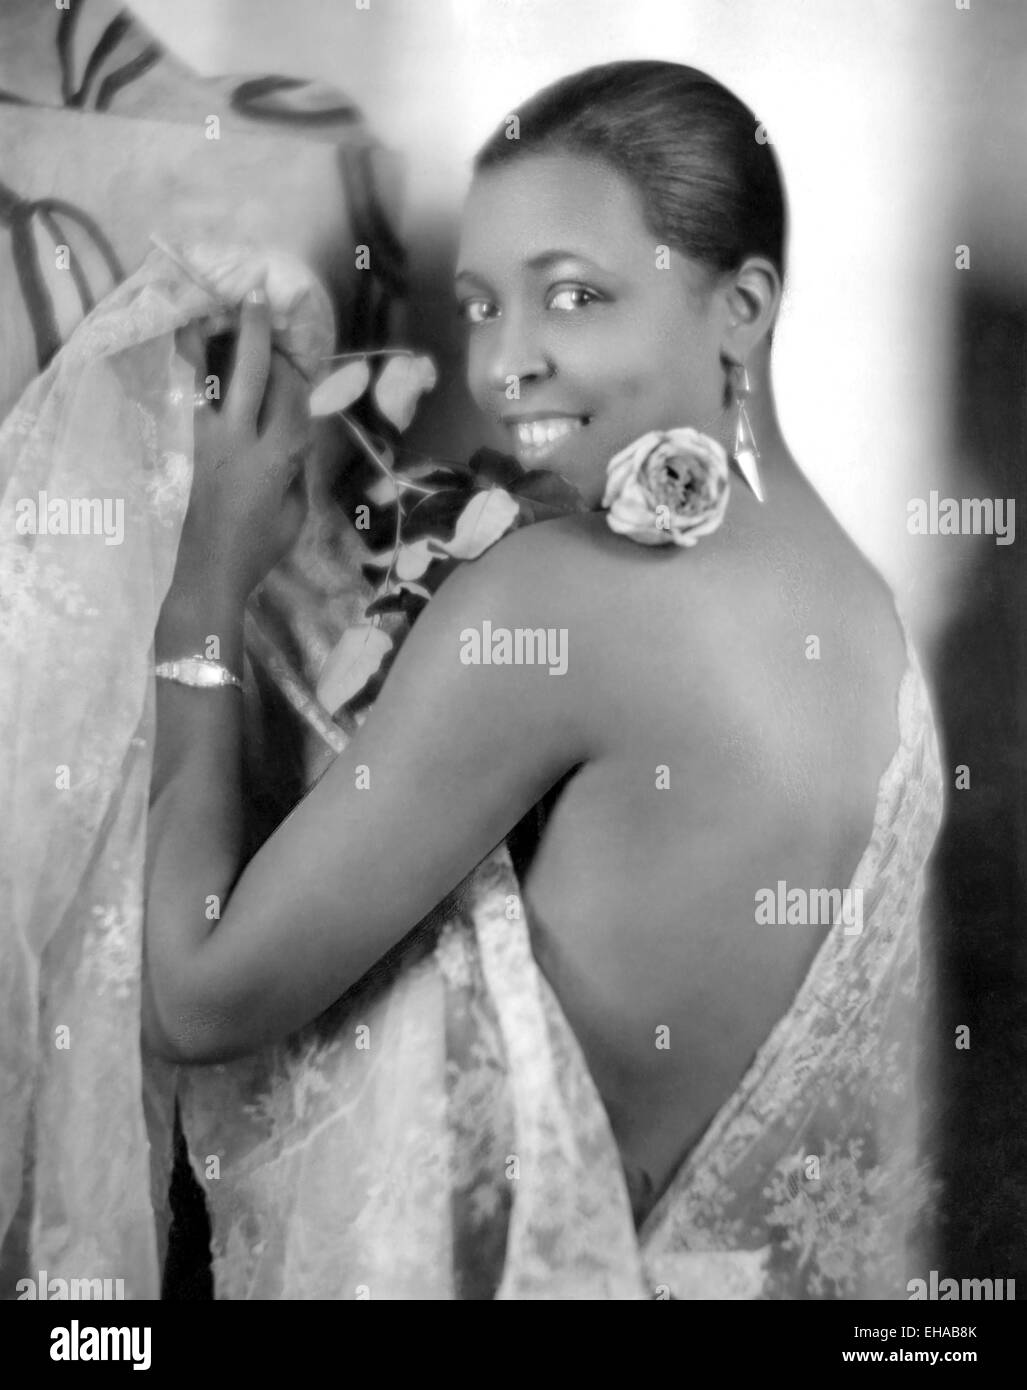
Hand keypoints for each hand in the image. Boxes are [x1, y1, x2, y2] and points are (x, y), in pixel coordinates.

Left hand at [170, 288, 311, 609]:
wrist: (205, 573)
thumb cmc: (257, 550)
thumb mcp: (294, 513)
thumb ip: (296, 470)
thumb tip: (294, 439)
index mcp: (273, 461)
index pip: (290, 403)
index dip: (295, 377)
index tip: (296, 360)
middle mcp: (237, 443)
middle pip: (250, 376)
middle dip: (254, 334)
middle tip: (253, 296)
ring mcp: (204, 444)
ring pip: (206, 382)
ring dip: (208, 343)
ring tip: (203, 309)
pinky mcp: (183, 450)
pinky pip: (187, 401)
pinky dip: (187, 374)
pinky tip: (185, 352)